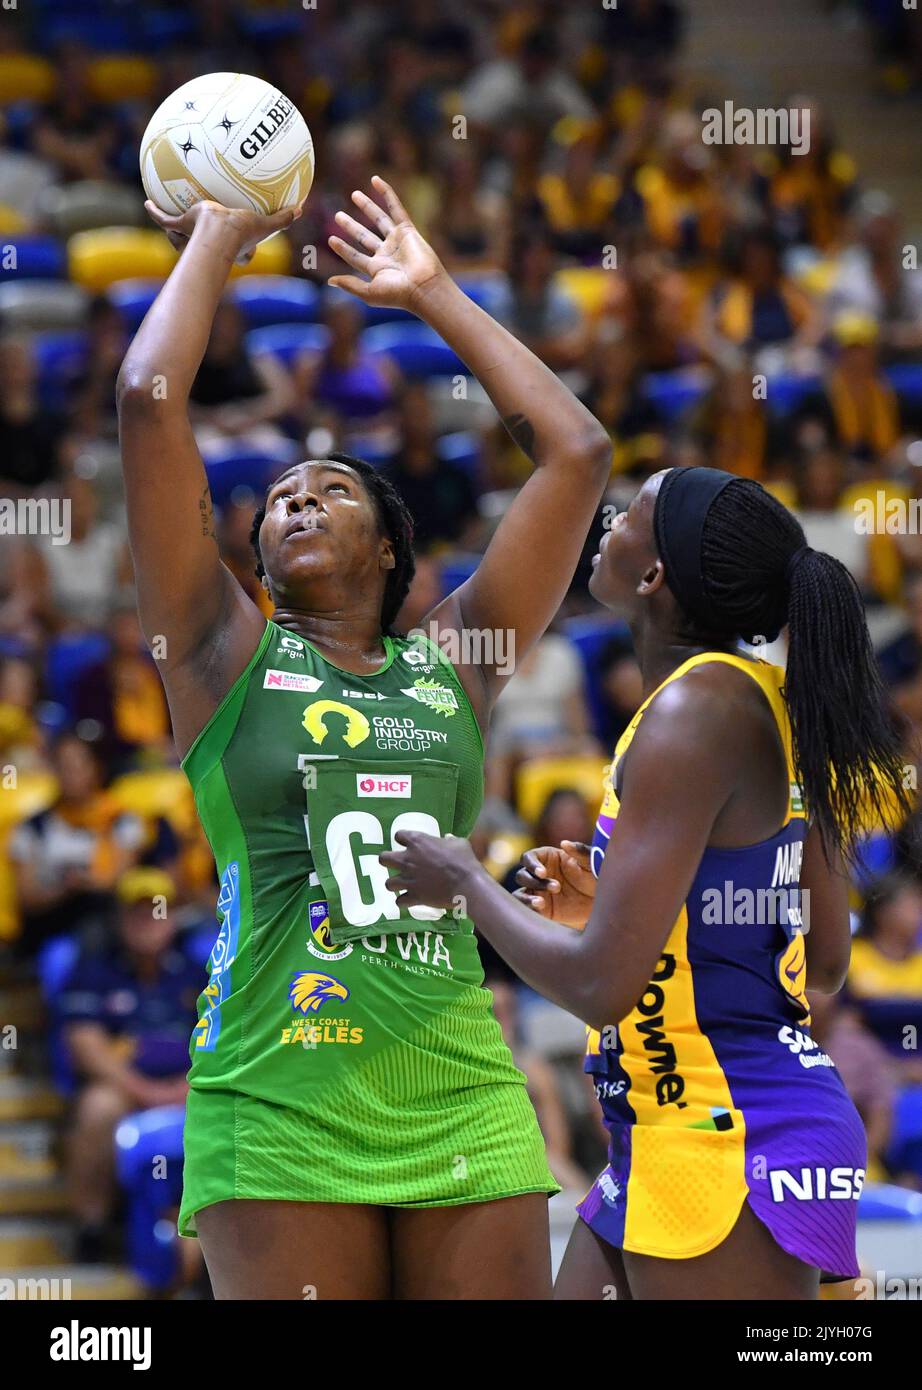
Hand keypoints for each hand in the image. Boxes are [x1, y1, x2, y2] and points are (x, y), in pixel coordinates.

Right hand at [144, 198, 301, 265]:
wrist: (217, 232)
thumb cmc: (240, 232)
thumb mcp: (265, 224)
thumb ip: (283, 218)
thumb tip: (301, 209)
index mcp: (233, 248)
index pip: (242, 254)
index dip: (247, 253)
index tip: (249, 249)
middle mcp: (211, 246)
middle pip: (209, 247)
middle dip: (211, 245)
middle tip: (212, 232)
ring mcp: (192, 238)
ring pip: (183, 239)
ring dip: (180, 235)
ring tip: (179, 222)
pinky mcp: (179, 227)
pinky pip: (164, 220)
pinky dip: (155, 212)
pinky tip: (147, 203)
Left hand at [328, 175, 447, 312]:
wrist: (423, 287)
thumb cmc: (397, 295)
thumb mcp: (369, 292)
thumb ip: (350, 285)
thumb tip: (330, 282)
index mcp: (376, 270)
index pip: (355, 257)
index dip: (343, 249)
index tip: (331, 240)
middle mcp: (386, 254)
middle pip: (364, 236)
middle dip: (352, 226)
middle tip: (338, 215)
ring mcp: (397, 241)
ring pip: (378, 219)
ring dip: (367, 206)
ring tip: (354, 194)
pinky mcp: (407, 230)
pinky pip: (395, 208)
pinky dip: (386, 194)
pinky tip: (376, 181)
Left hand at [380, 830, 480, 910]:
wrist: (467, 884)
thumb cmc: (464, 860)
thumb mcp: (459, 843)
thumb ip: (449, 840)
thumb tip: (447, 838)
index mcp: (418, 842)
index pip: (399, 835)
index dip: (403, 839)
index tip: (409, 844)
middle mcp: (408, 860)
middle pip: (383, 858)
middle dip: (388, 861)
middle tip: (398, 864)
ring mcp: (409, 879)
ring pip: (388, 883)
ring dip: (395, 883)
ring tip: (403, 884)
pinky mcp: (414, 896)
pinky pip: (400, 902)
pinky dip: (404, 901)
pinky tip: (410, 900)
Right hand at [512, 841, 595, 927]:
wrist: (601, 902)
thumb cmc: (595, 877)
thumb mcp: (591, 863)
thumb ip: (580, 852)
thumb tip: (564, 843)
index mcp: (547, 857)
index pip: (528, 857)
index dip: (532, 864)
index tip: (543, 873)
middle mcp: (538, 874)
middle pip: (522, 875)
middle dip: (535, 881)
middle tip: (557, 888)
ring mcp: (537, 892)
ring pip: (519, 893)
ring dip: (526, 897)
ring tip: (541, 903)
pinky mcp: (539, 908)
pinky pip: (525, 907)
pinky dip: (528, 908)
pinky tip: (540, 909)